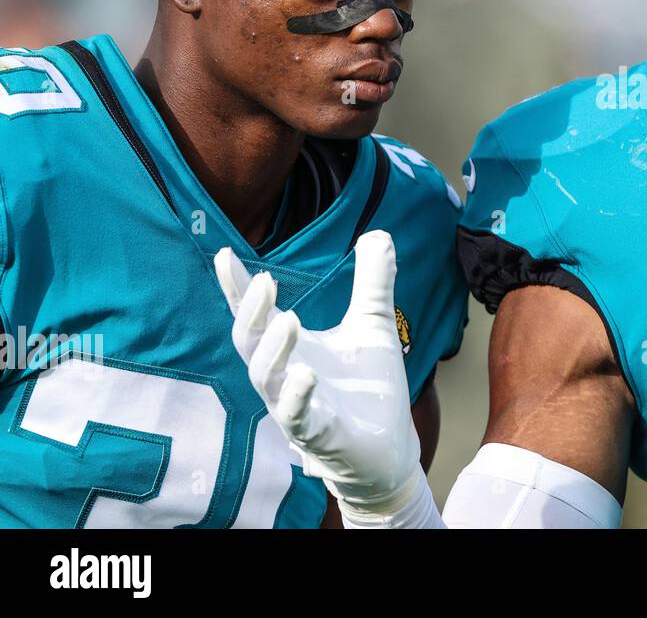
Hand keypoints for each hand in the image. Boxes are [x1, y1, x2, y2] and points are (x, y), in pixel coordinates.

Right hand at [214, 230, 423, 514]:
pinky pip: (295, 417)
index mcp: (290, 347)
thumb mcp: (373, 324)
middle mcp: (283, 374)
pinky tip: (305, 374)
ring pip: (265, 378)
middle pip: (249, 342)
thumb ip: (372, 281)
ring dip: (273, 349)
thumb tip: (378, 233)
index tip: (225, 254)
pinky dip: (296, 395)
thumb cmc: (370, 387)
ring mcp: (295, 406)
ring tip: (290, 319)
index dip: (237, 287)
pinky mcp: (315, 434)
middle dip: (250, 312)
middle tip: (265, 280)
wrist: (390, 445)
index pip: (255, 313)